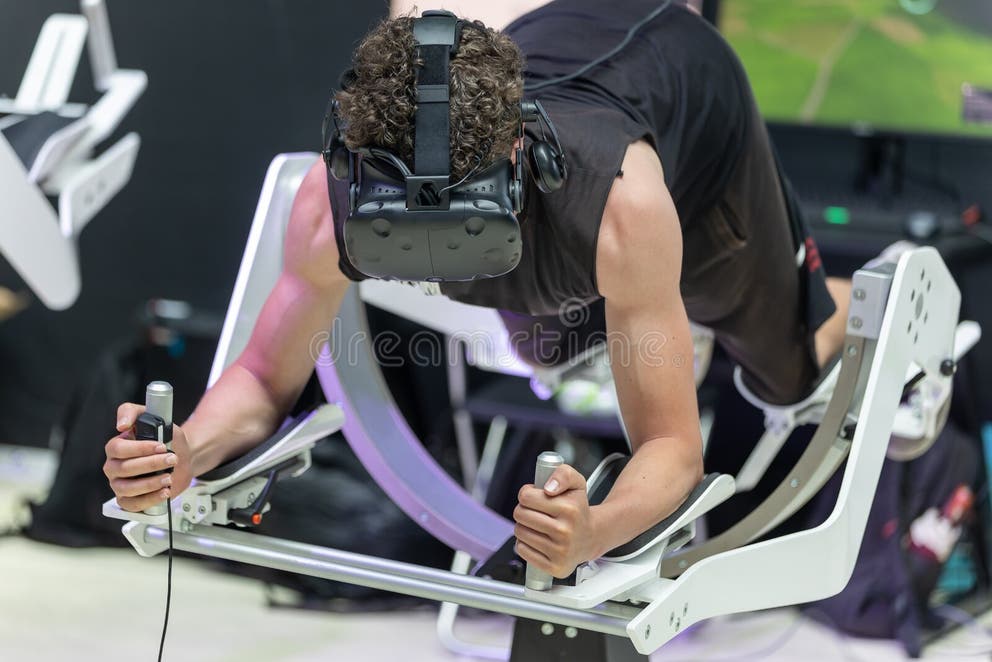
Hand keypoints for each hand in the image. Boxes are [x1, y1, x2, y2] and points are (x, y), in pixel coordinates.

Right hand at [103, 402, 193, 511]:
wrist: (182, 456)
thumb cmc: (165, 438)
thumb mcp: (153, 417)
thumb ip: (132, 412)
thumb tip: (120, 424)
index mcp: (115, 447)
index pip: (118, 449)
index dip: (139, 448)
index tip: (161, 446)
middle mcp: (113, 467)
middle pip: (124, 469)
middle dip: (151, 464)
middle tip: (172, 459)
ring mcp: (119, 485)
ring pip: (127, 489)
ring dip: (150, 484)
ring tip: (169, 477)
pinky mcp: (129, 499)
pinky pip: (132, 505)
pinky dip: (150, 500)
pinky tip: (164, 491)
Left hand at [513, 463, 596, 577]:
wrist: (591, 537)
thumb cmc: (578, 509)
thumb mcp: (576, 483)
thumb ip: (563, 474)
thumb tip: (548, 488)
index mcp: (570, 509)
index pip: (526, 497)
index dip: (527, 494)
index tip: (534, 497)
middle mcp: (565, 531)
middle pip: (520, 514)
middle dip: (523, 510)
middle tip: (535, 512)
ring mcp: (560, 552)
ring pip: (519, 533)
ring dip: (524, 527)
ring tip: (537, 525)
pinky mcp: (555, 567)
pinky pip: (523, 551)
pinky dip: (525, 544)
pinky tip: (538, 539)